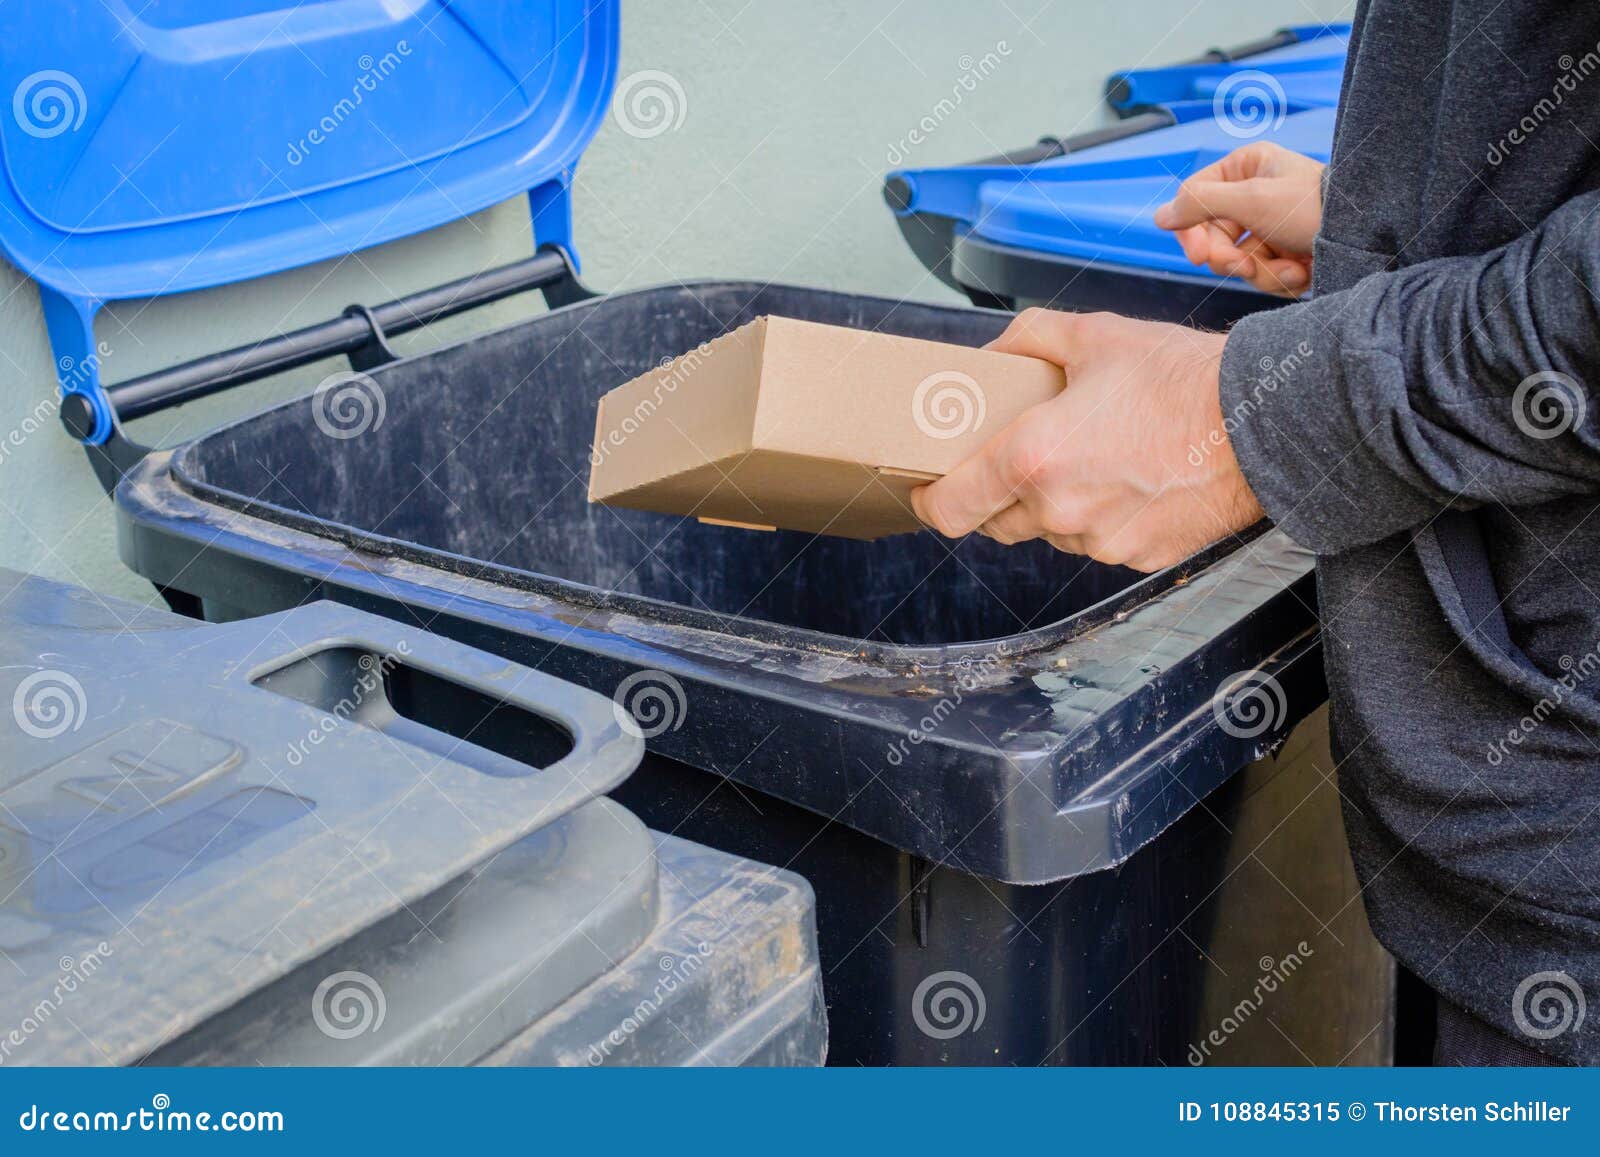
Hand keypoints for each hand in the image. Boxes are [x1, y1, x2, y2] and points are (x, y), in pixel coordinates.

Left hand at [910, 309, 1262, 571]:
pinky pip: (1097, 543)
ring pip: (1048, 533)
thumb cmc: (1182, 377)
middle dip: (993, 494)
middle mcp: (1059, 511)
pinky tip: (1128, 477)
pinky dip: (1099, 517)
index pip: (950, 508)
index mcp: (1033, 459)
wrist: (1267, 422)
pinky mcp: (1137, 557)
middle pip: (994, 523)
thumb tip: (991, 356)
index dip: (930, 500)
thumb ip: (1025, 341)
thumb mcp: (1093, 335)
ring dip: (1051, 505)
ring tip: (1089, 457)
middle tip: (1013, 458)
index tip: (924, 487)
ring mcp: (1100, 542)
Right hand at [1153, 141, 1324, 297]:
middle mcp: (1255, 196)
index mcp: (1245, 170)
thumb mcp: (1250, 199)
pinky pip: (1263, 276)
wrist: (1366, 236)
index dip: (1193, 233)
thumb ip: (1199, 204)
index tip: (1200, 256)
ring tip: (1290, 268)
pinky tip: (1303, 271)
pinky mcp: (1285, 254)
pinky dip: (1280, 280)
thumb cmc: (1312, 206)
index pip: (1195, 202)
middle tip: (1246, 266)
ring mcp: (1270, 228)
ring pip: (1238, 263)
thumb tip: (1159, 216)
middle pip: (1215, 238)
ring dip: (1261, 273)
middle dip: (1233, 259)